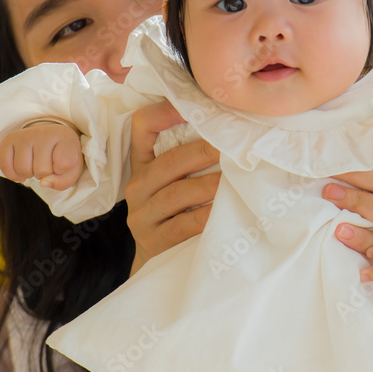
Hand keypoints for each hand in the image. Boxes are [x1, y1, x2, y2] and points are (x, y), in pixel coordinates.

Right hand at [0, 123, 81, 189]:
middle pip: (42, 170)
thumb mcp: (71, 170)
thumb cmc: (63, 156)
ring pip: (23, 170)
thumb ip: (63, 181)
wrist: (49, 137)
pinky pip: (5, 166)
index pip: (64, 164)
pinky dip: (12, 175)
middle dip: (45, 174)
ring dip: (30, 174)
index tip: (63, 163)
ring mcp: (25, 135)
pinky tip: (21, 172)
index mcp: (65, 137)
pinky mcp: (9, 139)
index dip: (62, 171)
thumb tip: (42, 183)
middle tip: (47, 164)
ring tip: (35, 165)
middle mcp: (44, 132)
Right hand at [124, 101, 220, 273]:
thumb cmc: (178, 214)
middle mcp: (137, 187)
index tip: (197, 107)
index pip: (142, 126)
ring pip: (175, 193)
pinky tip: (223, 210)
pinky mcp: (152, 242)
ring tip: (234, 179)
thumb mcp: (178, 183)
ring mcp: (141, 216)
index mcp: (143, 165)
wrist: (160, 264)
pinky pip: (181, 225)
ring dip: (209, 185)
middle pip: (167, 162)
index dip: (164, 111)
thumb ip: (192, 159)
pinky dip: (205, 216)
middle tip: (232, 147)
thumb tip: (235, 128)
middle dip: (203, 152)